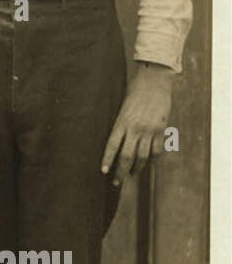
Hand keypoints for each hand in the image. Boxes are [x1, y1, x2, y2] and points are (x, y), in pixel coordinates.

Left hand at [101, 64, 174, 185]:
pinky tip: (148, 163)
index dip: (107, 160)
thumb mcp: (122, 108)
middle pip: (127, 156)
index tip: (103, 171)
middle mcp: (135, 128)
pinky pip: (157, 150)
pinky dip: (152, 159)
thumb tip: (116, 143)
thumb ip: (120, 125)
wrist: (154, 80)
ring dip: (137, 168)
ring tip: (132, 174)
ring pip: (143, 156)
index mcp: (121, 121)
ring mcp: (149, 130)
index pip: (112, 146)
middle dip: (121, 171)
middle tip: (116, 182)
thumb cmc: (134, 92)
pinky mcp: (161, 129)